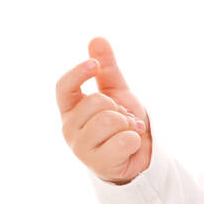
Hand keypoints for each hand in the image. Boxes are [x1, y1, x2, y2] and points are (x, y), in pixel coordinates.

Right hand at [56, 37, 151, 184]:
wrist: (140, 155)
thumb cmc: (122, 123)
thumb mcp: (115, 92)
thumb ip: (106, 68)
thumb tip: (96, 39)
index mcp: (70, 109)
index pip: (64, 88)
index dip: (77, 73)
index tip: (94, 65)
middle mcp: (69, 128)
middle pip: (96, 102)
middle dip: (118, 108)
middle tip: (123, 119)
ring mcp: (81, 148)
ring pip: (110, 120)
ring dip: (128, 124)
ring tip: (126, 132)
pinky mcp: (98, 164)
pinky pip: (124, 140)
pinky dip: (134, 139)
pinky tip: (130, 145)